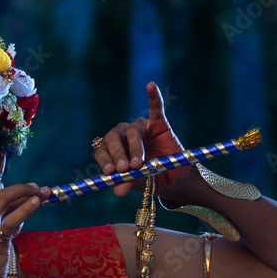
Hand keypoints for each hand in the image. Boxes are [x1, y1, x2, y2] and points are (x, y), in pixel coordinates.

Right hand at [0, 183, 49, 277]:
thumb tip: (17, 216)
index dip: (14, 202)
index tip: (30, 200)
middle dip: (21, 190)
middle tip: (38, 188)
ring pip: (3, 201)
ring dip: (26, 193)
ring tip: (44, 191)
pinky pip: (10, 220)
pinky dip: (26, 208)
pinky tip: (37, 202)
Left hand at [93, 82, 196, 198]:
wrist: (175, 178)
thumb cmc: (151, 179)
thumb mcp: (140, 183)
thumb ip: (129, 183)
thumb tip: (117, 191)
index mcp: (113, 150)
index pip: (101, 151)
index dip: (104, 160)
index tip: (110, 173)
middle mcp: (123, 135)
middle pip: (113, 138)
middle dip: (118, 154)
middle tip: (124, 169)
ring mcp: (140, 128)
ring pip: (132, 132)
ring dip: (134, 148)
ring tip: (137, 164)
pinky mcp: (158, 123)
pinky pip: (156, 108)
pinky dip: (153, 97)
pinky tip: (150, 86)